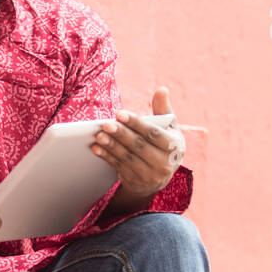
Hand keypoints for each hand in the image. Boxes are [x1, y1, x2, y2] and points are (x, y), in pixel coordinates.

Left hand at [91, 86, 185, 200]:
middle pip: (139, 146)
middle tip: (106, 125)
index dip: (136, 123)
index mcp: (175, 147)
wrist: (159, 177)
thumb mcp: (168, 128)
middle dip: (121, 134)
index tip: (119, 114)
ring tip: (99, 135)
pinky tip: (97, 148)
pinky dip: (107, 157)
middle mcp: (165, 163)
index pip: (154, 134)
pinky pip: (119, 167)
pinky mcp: (136, 181)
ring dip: (111, 146)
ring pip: (128, 157)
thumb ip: (163, 109)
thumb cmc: (163, 144)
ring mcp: (150, 175)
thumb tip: (162, 89)